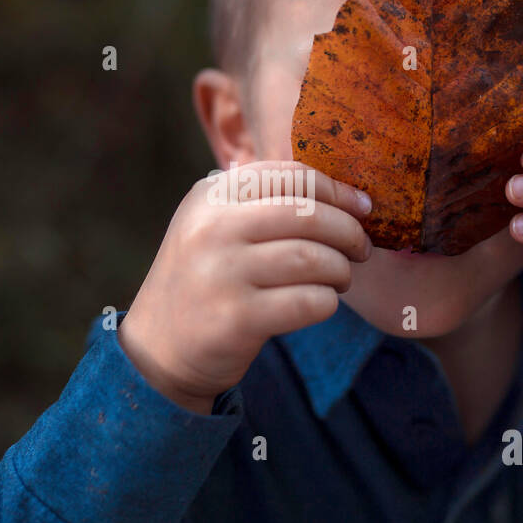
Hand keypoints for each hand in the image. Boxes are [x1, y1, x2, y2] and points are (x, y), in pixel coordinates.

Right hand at [119, 161, 372, 413]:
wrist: (160, 347)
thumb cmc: (206, 280)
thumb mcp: (216, 226)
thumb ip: (266, 202)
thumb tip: (347, 194)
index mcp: (210, 196)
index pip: (290, 175)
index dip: (337, 190)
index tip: (362, 207)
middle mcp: (212, 229)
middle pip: (307, 214)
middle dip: (348, 231)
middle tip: (360, 248)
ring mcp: (222, 274)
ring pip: (313, 258)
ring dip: (341, 270)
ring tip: (340, 279)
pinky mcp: (236, 318)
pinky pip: (309, 301)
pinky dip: (327, 302)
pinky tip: (320, 303)